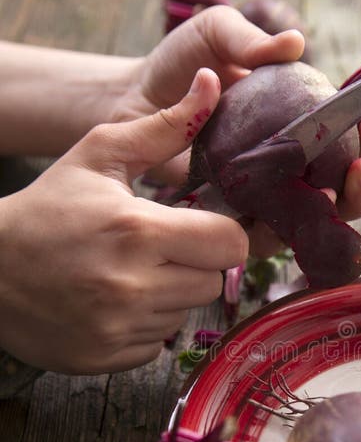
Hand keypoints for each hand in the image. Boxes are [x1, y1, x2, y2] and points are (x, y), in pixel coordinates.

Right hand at [0, 69, 247, 374]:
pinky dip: (143, 327)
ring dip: (168, 294)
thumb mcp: (99, 156)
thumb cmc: (47, 208)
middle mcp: (133, 286)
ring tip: (128, 273)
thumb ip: (164, 127)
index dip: (222, 233)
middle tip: (159, 249)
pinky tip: (113, 304)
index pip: (231, 244)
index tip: (201, 227)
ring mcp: (119, 328)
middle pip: (213, 281)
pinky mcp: (105, 358)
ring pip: (184, 314)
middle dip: (195, 263)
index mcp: (138, 230)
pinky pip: (157, 345)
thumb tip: (213, 83)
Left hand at [103, 5, 360, 255]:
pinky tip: (293, 219)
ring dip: (344, 208)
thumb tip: (295, 44)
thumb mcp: (214, 36)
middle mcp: (300, 163)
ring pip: (326, 219)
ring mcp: (274, 197)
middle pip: (354, 185)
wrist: (133, 103)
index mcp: (308, 119)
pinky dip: (291, 234)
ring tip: (339, 188)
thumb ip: (249, 39)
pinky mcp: (243, 223)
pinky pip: (276, 239)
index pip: (359, 135)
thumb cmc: (181, 66)